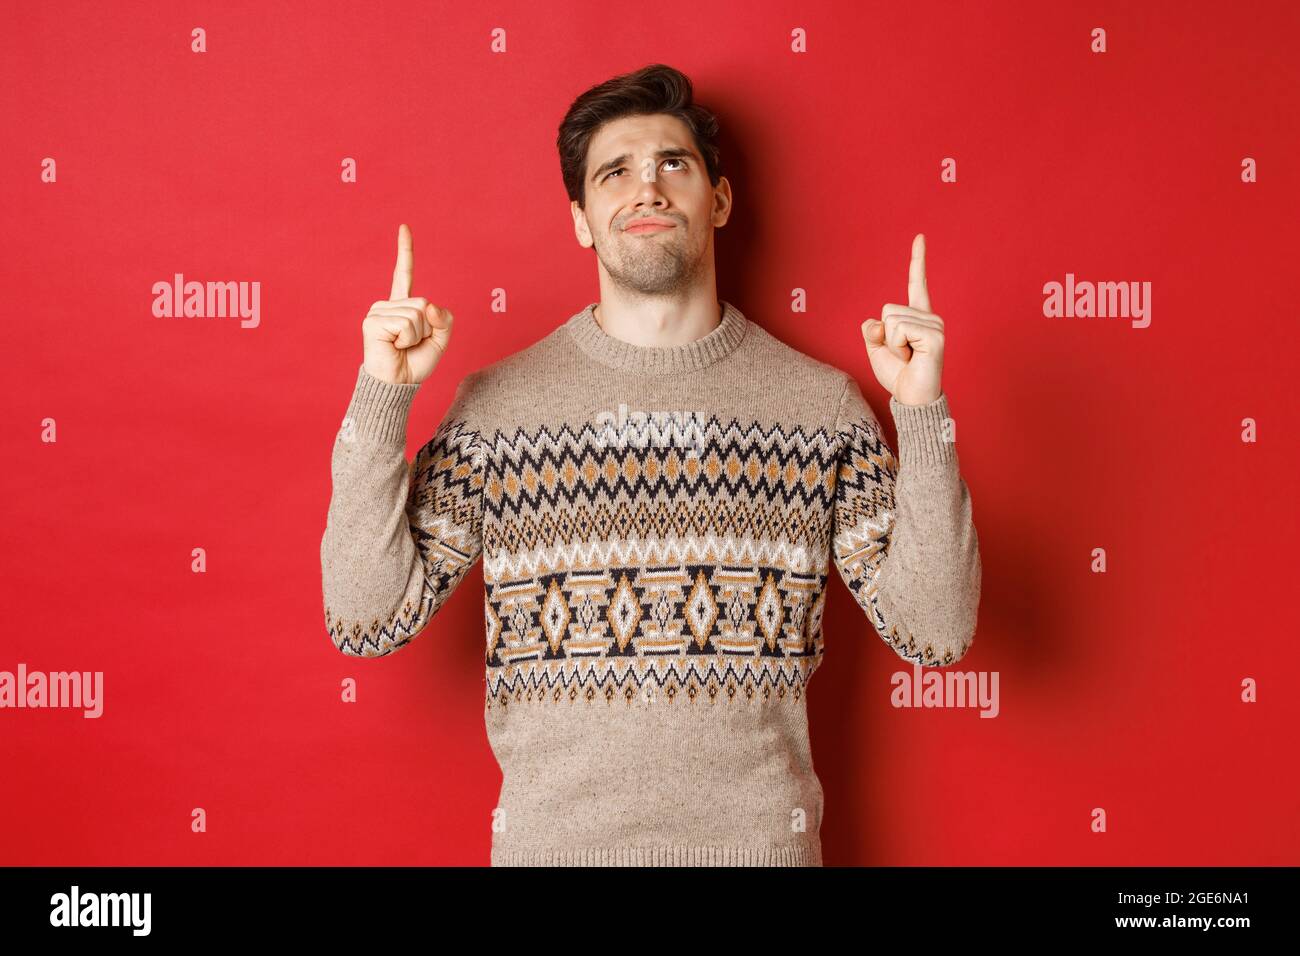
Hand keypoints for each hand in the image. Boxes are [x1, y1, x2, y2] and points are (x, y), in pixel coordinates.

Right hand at [360, 223, 453, 385]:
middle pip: (423, 303)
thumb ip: (444, 319)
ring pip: (416, 314)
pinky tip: (394, 347)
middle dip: (426, 328)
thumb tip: (429, 305)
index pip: (404, 273)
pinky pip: (406, 323)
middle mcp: (387, 305)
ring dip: (417, 336)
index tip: (404, 227)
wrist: (397, 385)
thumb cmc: (414, 364)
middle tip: (411, 344)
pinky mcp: (373, 322)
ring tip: (402, 347)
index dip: (405, 251)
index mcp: (402, 306)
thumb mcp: (439, 340)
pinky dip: (407, 339)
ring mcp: (377, 312)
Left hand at [861, 233, 943, 405]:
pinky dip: (898, 347)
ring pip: (892, 319)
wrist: (911, 398)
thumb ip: (873, 330)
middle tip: (902, 354)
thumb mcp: (877, 348)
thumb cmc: (898, 375)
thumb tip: (877, 321)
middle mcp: (929, 317)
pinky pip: (899, 330)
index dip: (917, 260)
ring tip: (907, 357)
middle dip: (886, 335)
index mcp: (917, 317)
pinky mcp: (935, 336)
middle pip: (888, 308)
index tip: (920, 237)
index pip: (917, 283)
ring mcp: (935, 326)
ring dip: (892, 344)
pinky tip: (912, 357)